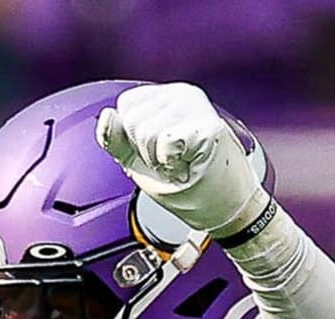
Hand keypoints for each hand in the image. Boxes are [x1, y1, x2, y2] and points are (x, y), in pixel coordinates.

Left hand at [96, 82, 266, 235]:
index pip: (125, 107)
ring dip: (159, 161)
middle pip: (131, 120)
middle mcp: (183, 94)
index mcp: (169, 95)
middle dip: (144, 152)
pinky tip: (188, 166)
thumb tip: (107, 116)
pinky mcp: (208, 127)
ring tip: (182, 164)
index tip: (160, 152)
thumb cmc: (190, 185)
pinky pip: (165, 144)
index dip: (134, 140)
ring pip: (144, 133)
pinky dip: (171, 164)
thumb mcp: (139, 159)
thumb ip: (116, 138)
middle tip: (173, 161)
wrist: (228, 209)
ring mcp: (198, 108)